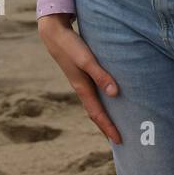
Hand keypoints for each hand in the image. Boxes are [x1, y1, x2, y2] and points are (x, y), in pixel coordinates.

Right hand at [37, 13, 121, 144]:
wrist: (54, 33)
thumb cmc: (71, 46)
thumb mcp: (86, 60)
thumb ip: (100, 75)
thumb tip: (115, 94)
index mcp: (82, 88)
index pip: (97, 114)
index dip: (108, 128)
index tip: (119, 141)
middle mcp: (81, 88)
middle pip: (95, 113)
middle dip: (105, 127)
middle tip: (119, 140)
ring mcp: (80, 81)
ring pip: (94, 103)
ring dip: (103, 115)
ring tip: (115, 123)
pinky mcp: (81, 73)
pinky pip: (94, 93)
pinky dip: (101, 101)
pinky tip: (108, 97)